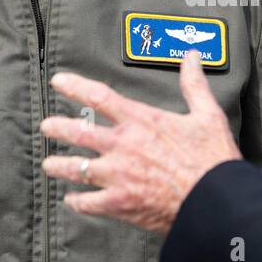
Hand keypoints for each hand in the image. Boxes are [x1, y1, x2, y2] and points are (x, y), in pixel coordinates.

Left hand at [40, 51, 242, 232]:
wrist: (214, 201)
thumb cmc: (212, 160)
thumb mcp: (207, 115)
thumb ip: (194, 84)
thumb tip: (191, 58)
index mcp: (141, 121)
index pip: (99, 96)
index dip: (74, 86)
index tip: (59, 82)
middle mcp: (123, 145)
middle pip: (77, 131)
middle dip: (56, 127)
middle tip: (47, 126)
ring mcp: (117, 175)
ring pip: (75, 168)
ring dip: (58, 166)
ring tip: (49, 165)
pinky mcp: (119, 203)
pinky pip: (87, 202)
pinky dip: (77, 201)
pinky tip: (73, 199)